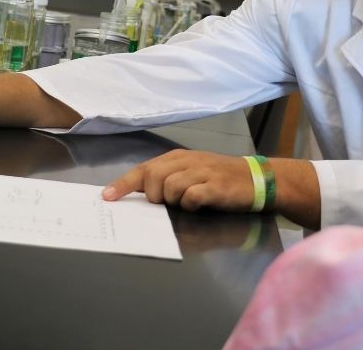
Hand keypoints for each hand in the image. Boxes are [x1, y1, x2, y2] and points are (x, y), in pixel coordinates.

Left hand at [102, 150, 253, 211]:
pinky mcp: (215, 186)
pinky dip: (192, 204)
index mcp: (176, 158)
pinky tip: (201, 202)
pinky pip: (192, 197)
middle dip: (153, 195)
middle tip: (167, 203)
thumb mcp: (191, 172)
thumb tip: (138, 194)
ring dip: (175, 201)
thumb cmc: (218, 178)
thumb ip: (167, 179)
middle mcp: (187, 161)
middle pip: (153, 177)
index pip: (143, 169)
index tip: (106, 197)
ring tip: (190, 201)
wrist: (256, 179)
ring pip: (170, 187)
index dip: (123, 183)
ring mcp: (201, 172)